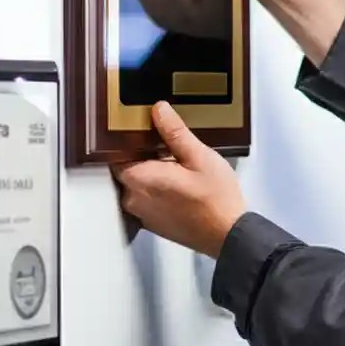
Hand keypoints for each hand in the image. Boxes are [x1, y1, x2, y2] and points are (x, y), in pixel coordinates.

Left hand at [111, 102, 246, 257]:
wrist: (228, 234)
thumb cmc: (216, 200)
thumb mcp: (199, 156)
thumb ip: (174, 132)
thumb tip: (160, 111)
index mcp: (140, 178)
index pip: (116, 152)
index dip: (130, 140)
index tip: (146, 132)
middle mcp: (134, 198)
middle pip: (127, 168)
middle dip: (144, 156)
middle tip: (169, 149)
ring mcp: (143, 214)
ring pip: (138, 184)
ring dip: (153, 174)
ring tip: (179, 168)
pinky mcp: (154, 223)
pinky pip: (147, 200)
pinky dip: (159, 191)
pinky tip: (181, 186)